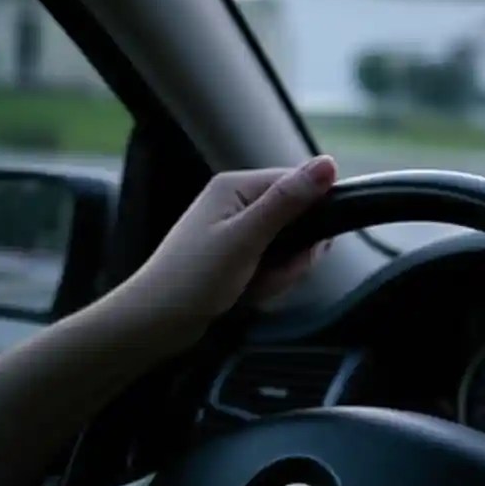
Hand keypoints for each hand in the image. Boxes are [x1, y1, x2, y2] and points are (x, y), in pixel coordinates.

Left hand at [129, 155, 336, 329]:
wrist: (156, 322)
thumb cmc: (194, 278)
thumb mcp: (246, 239)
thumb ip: (287, 202)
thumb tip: (328, 163)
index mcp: (236, 186)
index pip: (299, 185)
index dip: (312, 216)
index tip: (305, 247)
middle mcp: (238, 202)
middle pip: (298, 220)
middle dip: (292, 255)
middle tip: (268, 274)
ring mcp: (238, 230)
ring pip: (290, 247)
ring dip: (279, 273)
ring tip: (252, 286)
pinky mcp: (239, 255)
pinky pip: (274, 264)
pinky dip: (268, 282)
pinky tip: (249, 293)